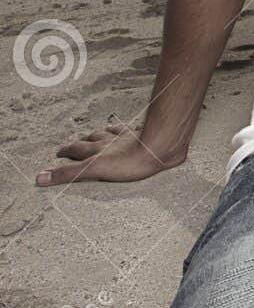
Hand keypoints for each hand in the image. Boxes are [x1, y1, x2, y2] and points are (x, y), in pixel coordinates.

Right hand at [36, 121, 186, 186]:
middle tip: (77, 142)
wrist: (160, 147)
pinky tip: (133, 130)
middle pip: (92, 139)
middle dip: (83, 141)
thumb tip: (39, 178)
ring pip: (112, 133)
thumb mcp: (93, 170)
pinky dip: (130, 130)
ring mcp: (128, 137)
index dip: (66, 151)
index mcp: (97, 150)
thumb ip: (68, 174)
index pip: (76, 149)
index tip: (59, 151)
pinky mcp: (145, 136)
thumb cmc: (130, 161)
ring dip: (105, 133)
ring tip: (102, 133)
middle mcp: (110, 141)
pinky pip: (135, 130)